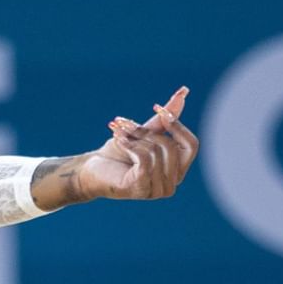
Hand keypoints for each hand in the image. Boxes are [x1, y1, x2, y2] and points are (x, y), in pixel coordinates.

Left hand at [80, 87, 198, 200]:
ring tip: (119, 134)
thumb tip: (183, 92)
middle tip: (126, 124)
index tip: (157, 107)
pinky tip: (118, 140)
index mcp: (176, 171)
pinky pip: (145, 159)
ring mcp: (157, 190)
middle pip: (172, 146)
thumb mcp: (144, 133)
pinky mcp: (141, 189)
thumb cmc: (117, 154)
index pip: (192, 145)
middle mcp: (171, 185)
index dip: (177, 125)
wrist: (90, 170)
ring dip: (134, 138)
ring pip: (156, 152)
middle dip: (147, 132)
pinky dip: (130, 145)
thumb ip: (165, 119)